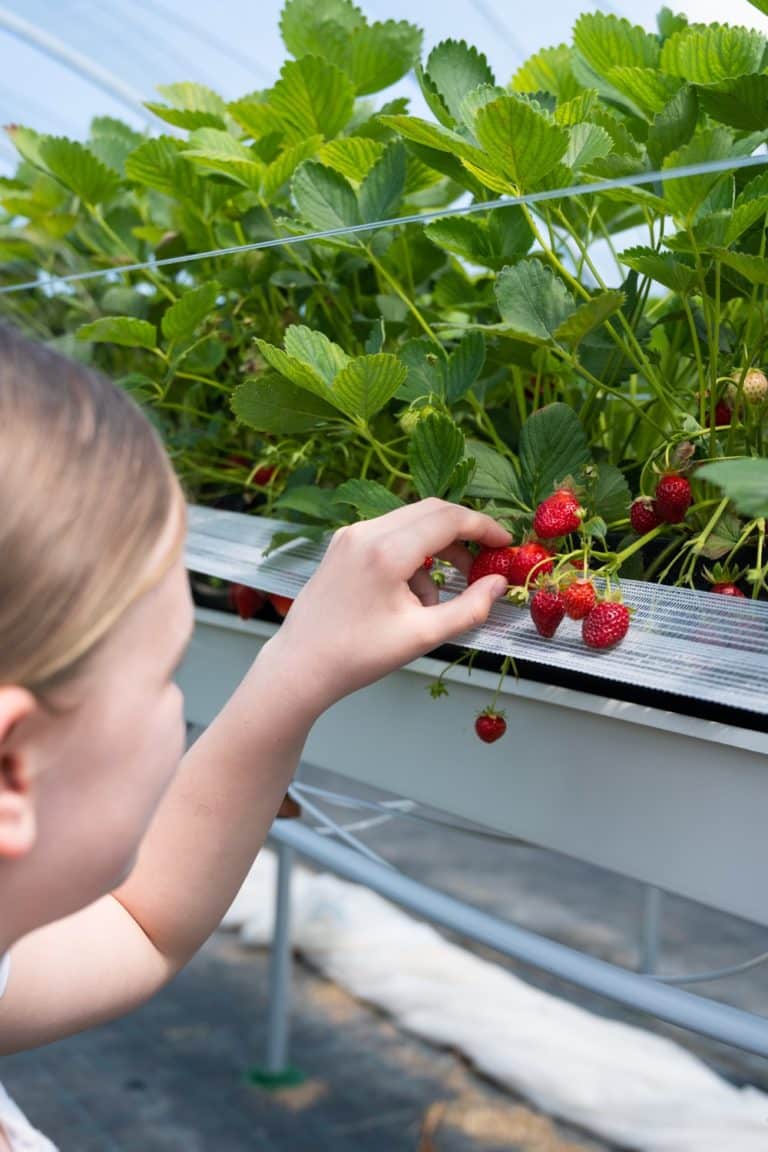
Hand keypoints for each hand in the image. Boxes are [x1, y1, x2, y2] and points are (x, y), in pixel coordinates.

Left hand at [260, 498, 511, 717]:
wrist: (300, 666)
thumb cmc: (358, 655)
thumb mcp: (422, 637)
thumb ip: (469, 608)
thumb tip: (498, 585)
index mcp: (387, 551)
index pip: (449, 519)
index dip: (484, 527)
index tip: (507, 544)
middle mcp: (366, 532)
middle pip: (431, 511)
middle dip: (463, 534)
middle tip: (486, 561)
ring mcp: (350, 536)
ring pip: (410, 523)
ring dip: (437, 550)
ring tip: (442, 598)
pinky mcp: (341, 546)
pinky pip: (389, 537)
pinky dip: (411, 558)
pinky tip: (412, 598)